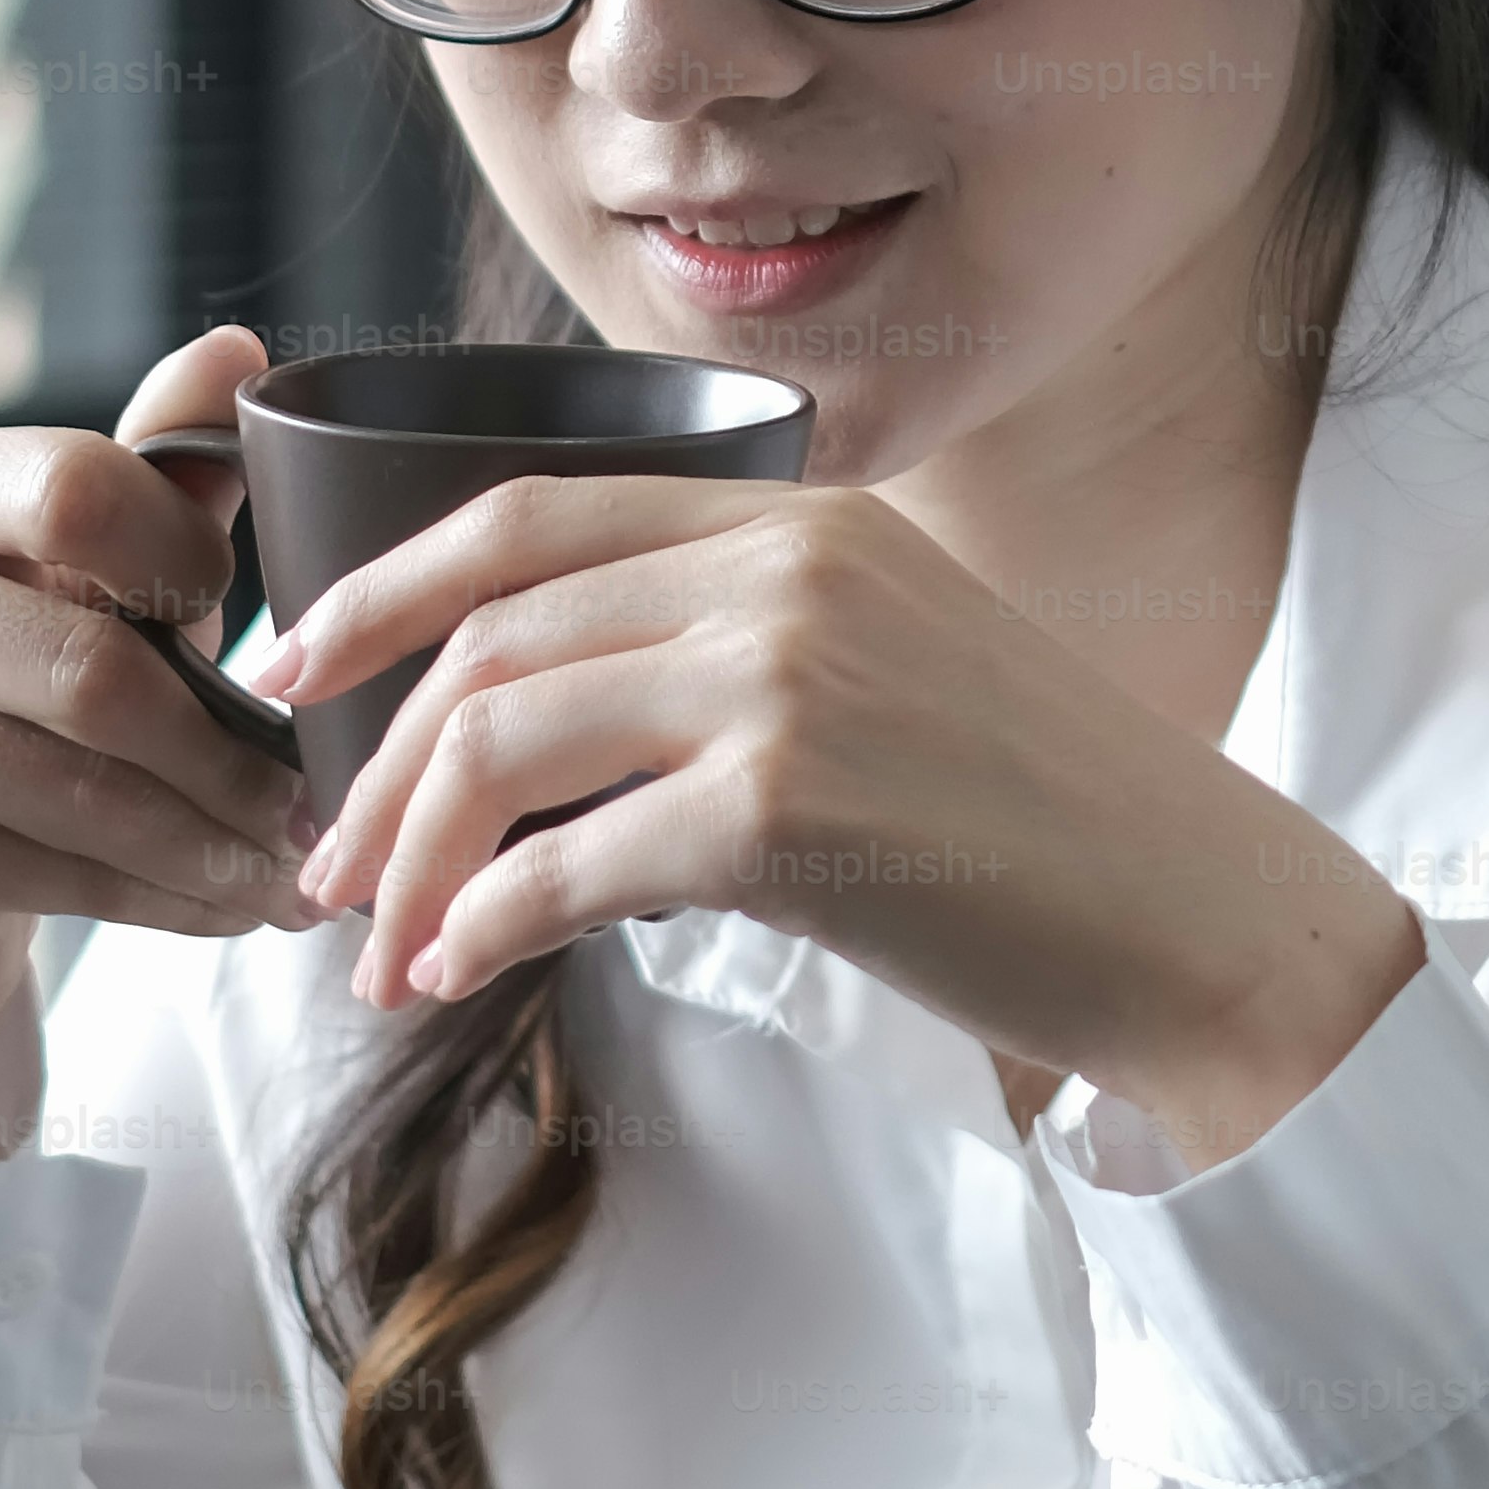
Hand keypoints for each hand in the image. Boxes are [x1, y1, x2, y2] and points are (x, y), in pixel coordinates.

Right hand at [0, 322, 324, 1155]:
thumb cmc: (13, 680)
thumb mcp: (80, 567)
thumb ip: (156, 467)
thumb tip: (239, 352)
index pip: (73, 491)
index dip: (191, 559)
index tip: (271, 630)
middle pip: (89, 669)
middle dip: (232, 755)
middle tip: (324, 804)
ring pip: (79, 790)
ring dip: (216, 845)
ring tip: (301, 871)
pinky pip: (46, 876)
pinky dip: (163, 903)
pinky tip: (227, 909)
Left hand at [274, 484, 1425, 1169]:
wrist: (1191, 914)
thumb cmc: (1042, 821)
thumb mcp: (887, 669)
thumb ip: (731, 654)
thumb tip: (543, 744)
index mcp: (800, 518)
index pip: (528, 512)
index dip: (382, 590)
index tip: (297, 672)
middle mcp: (782, 571)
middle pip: (489, 636)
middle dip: (373, 762)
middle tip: (328, 867)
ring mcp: (784, 680)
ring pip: (500, 742)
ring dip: (411, 858)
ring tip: (384, 948)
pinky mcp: (785, 807)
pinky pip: (563, 863)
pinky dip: (483, 927)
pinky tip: (460, 976)